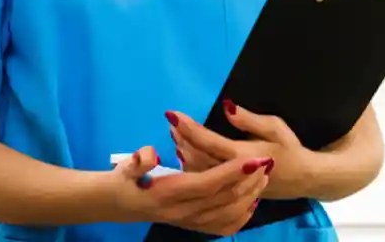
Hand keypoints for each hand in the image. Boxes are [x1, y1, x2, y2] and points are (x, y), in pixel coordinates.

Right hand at [107, 144, 271, 236]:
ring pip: (228, 214)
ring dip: (249, 196)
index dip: (232, 172)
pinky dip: (241, 217)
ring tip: (264, 178)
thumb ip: (139, 160)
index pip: (208, 183)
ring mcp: (189, 221)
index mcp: (169, 193)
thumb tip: (150, 156)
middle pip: (224, 199)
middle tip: (266, 163)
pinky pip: (222, 227)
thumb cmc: (125, 178)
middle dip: (249, 181)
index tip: (253, 158)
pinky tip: (252, 203)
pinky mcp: (193, 226)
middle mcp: (183, 211)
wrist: (118, 204)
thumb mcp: (126, 166)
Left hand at [167, 102, 310, 199]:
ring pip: (198, 171)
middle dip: (182, 139)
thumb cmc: (289, 149)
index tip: (172, 114)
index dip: (189, 128)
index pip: (209, 141)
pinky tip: (186, 155)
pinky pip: (204, 180)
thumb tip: (227, 107)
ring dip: (184, 152)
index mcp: (243, 155)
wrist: (302, 179)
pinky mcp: (229, 190)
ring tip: (175, 135)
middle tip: (171, 123)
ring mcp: (230, 184)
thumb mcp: (275, 127)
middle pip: (198, 158)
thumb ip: (249, 120)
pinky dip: (192, 166)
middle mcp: (232, 172)